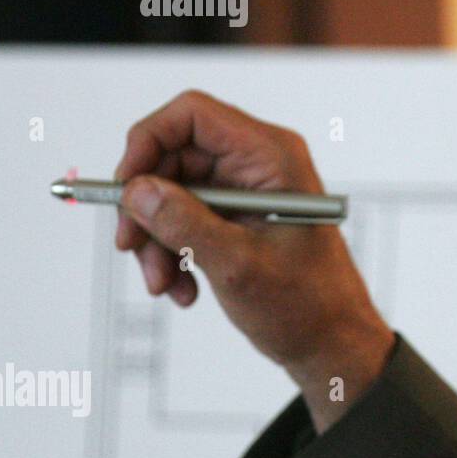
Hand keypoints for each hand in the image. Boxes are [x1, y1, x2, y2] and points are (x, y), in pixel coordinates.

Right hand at [113, 89, 393, 428]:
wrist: (332, 342)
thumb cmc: (308, 304)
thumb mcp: (238, 266)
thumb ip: (184, 223)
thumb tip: (137, 190)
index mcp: (273, 156)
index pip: (193, 115)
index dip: (148, 141)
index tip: (124, 189)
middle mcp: (260, 163)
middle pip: (173, 156)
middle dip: (146, 206)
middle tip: (129, 249)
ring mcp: (247, 189)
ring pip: (172, 193)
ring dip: (156, 239)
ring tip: (164, 285)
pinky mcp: (237, 216)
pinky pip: (184, 219)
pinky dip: (172, 252)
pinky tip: (183, 290)